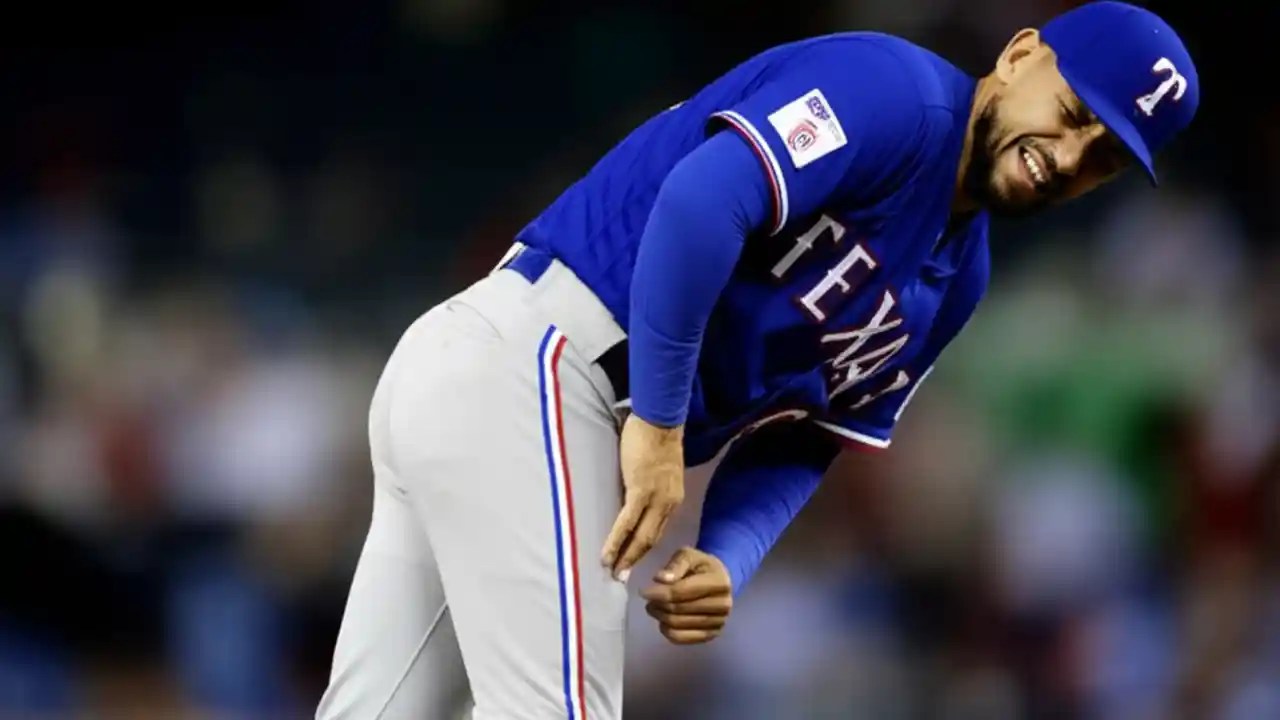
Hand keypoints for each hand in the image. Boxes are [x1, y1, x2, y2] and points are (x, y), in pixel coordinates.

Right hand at [601, 414, 684, 580]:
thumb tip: (631, 495)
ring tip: (612, 572)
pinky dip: (616, 541)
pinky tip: (607, 555)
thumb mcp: (657, 469)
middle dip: (636, 559)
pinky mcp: (641, 492)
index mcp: (673, 497)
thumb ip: (648, 485)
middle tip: (621, 577)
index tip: (633, 560)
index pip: (659, 529)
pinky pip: (626, 523)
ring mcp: (656, 498)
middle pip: (652, 539)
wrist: (659, 419)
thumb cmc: (654, 436)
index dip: (645, 547)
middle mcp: (669, 503)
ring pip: (641, 536)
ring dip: (625, 556)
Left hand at [641, 547, 732, 644]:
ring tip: (655, 608)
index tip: (642, 592)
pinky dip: (667, 631)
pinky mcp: (712, 635)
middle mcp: (723, 605)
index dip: (659, 593)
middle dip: (658, 605)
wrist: (718, 581)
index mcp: (719, 582)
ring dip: (660, 617)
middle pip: (678, 609)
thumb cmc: (701, 566)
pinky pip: (682, 639)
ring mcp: (719, 622)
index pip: (682, 592)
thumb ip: (675, 565)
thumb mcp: (688, 555)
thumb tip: (659, 579)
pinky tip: (663, 621)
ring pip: (678, 625)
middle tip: (649, 601)